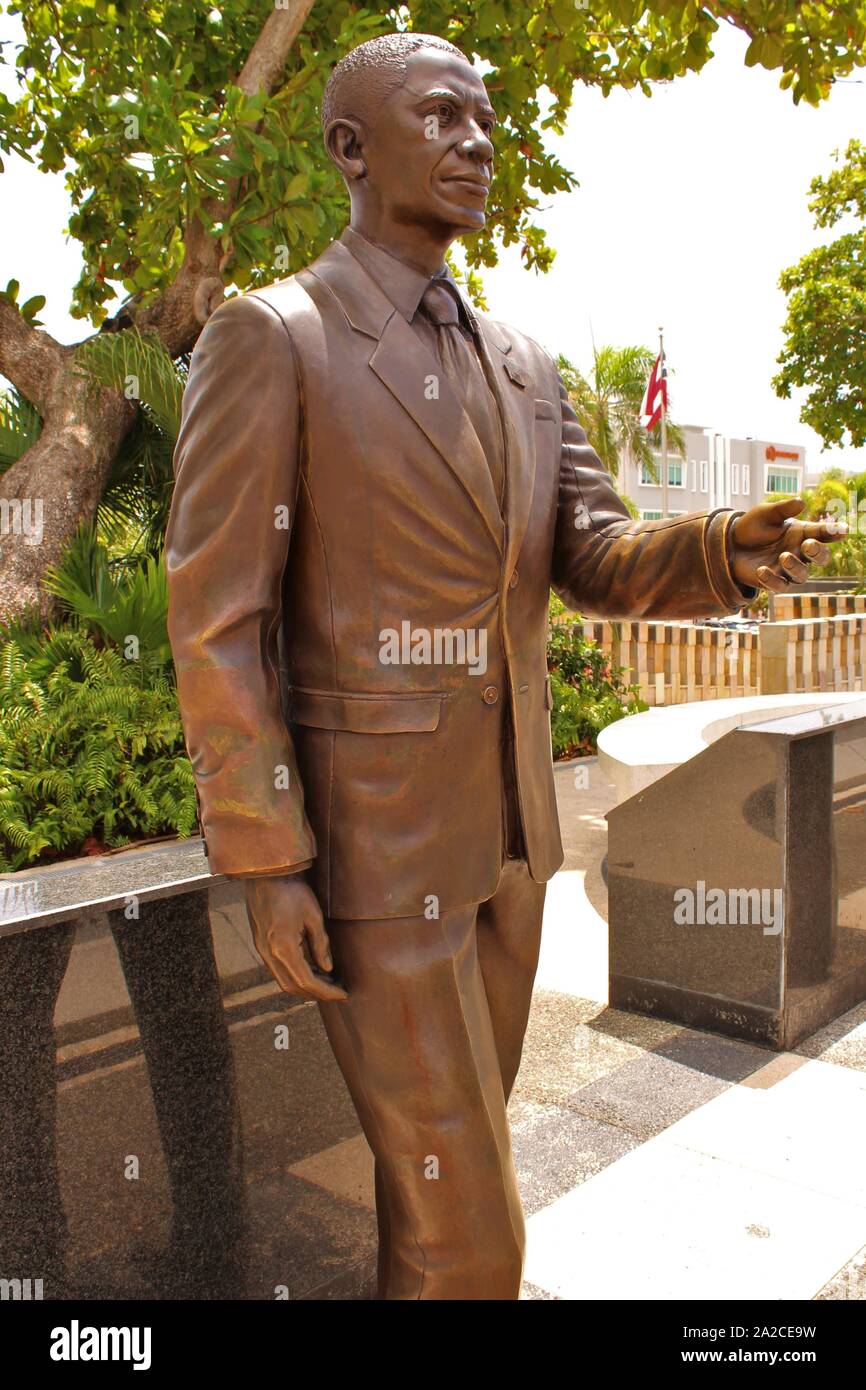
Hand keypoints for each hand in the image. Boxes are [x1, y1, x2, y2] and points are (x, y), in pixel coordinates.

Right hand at [244, 875, 347, 1002]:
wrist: (266, 874)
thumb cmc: (292, 891)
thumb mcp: (313, 916)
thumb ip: (320, 945)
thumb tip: (327, 968)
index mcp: (283, 948)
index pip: (307, 981)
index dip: (327, 991)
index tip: (343, 994)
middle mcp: (269, 954)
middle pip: (293, 986)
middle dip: (316, 993)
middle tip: (337, 991)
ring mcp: (262, 950)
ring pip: (283, 980)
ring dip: (305, 985)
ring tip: (327, 981)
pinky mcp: (261, 944)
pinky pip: (278, 969)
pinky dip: (295, 974)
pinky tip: (312, 968)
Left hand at [729, 498, 845, 593]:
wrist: (730, 543)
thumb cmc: (753, 526)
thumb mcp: (766, 513)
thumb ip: (783, 509)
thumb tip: (801, 502)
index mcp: (802, 534)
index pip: (823, 533)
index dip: (834, 532)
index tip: (843, 530)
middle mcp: (799, 552)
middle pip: (820, 557)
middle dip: (818, 552)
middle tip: (808, 544)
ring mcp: (787, 569)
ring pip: (802, 575)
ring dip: (795, 567)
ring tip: (784, 556)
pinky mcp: (772, 581)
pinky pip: (778, 586)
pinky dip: (771, 579)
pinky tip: (761, 570)